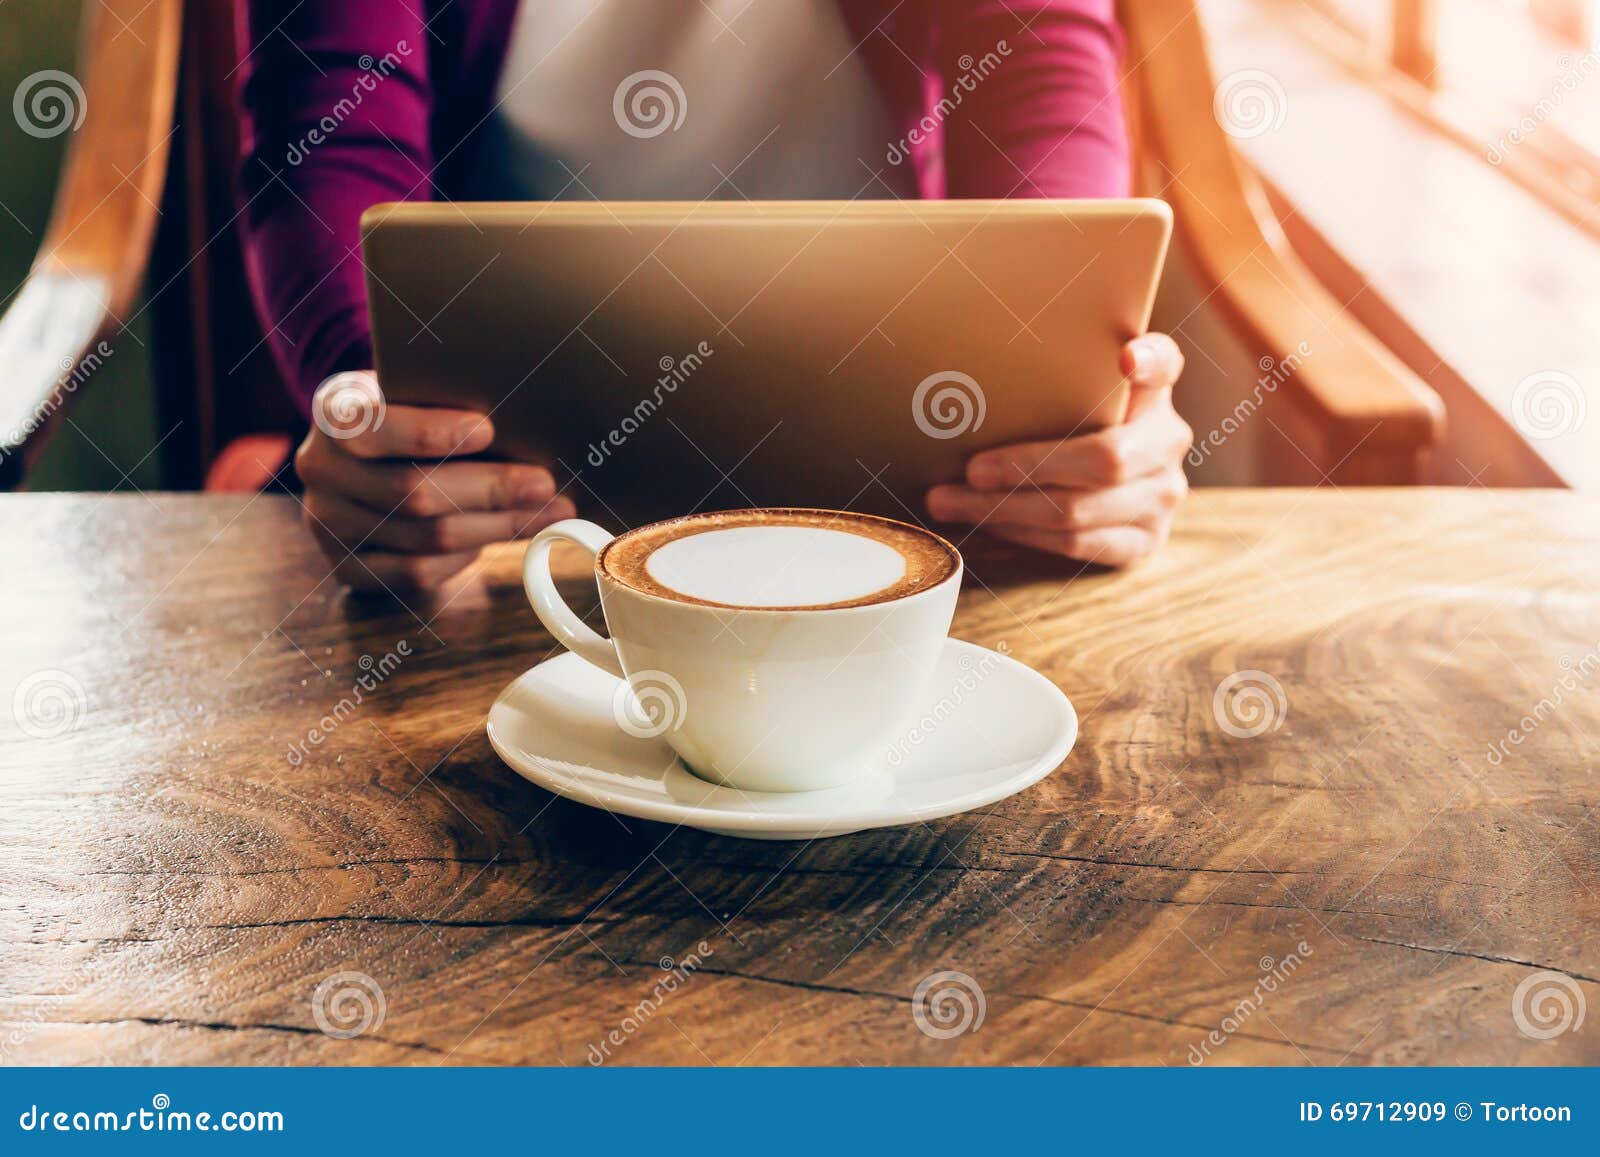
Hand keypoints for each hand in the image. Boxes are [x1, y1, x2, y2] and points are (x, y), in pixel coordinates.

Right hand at [294, 371, 574, 592]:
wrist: (376, 457)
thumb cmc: (416, 416)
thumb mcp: (422, 393)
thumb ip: (454, 400)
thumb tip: (531, 423)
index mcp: (333, 409)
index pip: (372, 425)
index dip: (429, 432)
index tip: (487, 430)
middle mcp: (318, 466)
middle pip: (411, 491)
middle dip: (490, 489)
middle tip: (544, 484)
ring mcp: (327, 522)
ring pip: (424, 537)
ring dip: (496, 527)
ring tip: (549, 512)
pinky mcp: (346, 567)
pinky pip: (416, 572)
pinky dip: (466, 557)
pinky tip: (502, 536)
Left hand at [925, 333, 1191, 566]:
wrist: (1104, 486)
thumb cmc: (1063, 425)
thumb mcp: (1067, 391)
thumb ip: (1048, 374)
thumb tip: (965, 362)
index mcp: (1152, 391)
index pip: (1164, 363)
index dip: (1149, 361)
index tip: (1125, 359)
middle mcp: (1169, 440)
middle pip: (1104, 459)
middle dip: (1025, 467)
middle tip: (970, 470)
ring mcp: (1163, 495)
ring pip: (1078, 509)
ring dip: (1004, 509)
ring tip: (950, 501)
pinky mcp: (1145, 540)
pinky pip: (1077, 544)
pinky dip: (1022, 534)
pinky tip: (985, 523)